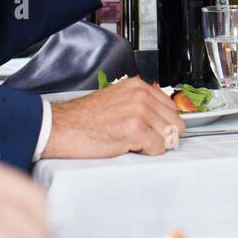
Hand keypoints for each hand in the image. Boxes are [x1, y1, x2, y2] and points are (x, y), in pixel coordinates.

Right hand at [42, 75, 183, 158]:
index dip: (163, 124)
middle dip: (162, 135)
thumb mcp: (116, 100)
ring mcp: (139, 111)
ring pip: (169, 137)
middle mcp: (141, 95)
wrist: (61, 127)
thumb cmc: (84, 118)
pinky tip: (128, 145)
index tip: (154, 130)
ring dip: (153, 144)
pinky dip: (146, 152)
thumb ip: (139, 104)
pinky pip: (158, 148)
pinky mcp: (135, 129)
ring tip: (131, 141)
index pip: (172, 107)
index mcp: (138, 86)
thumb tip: (161, 118)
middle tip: (141, 139)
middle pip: (176, 123)